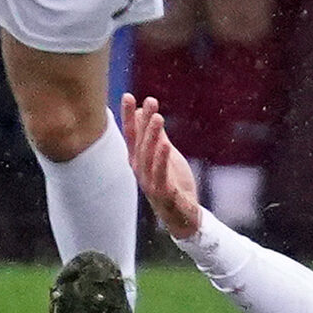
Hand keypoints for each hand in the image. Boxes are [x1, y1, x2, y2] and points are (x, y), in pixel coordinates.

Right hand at [119, 94, 202, 239]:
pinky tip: (165, 144)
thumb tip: (146, 114)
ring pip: (148, 156)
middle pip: (140, 142)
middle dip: (144, 121)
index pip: (132, 135)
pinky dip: (161, 159)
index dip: (129, 116)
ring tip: (158, 117)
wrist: (183, 215)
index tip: (128, 96)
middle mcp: (140, 170)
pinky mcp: (162, 193)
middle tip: (149, 101)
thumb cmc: (173, 184)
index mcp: (139, 160)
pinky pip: (160, 174)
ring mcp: (149, 182)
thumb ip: (157, 136)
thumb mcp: (166, 155)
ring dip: (152, 136)